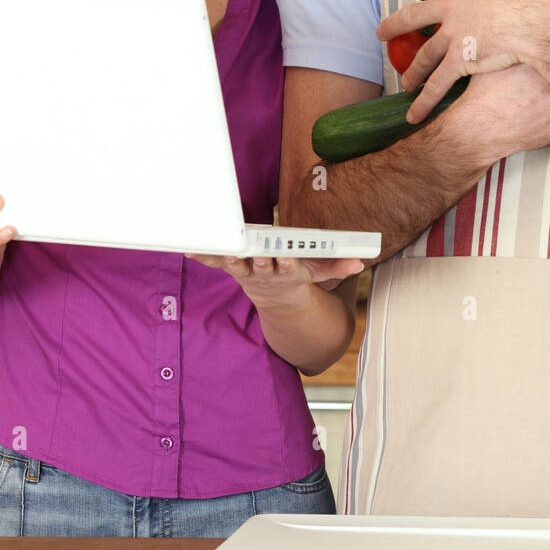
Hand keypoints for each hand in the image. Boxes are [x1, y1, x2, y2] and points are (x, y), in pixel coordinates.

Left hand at [185, 252, 362, 309]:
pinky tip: (190, 248)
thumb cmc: (300, 277)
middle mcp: (267, 275)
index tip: (286, 257)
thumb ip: (338, 266)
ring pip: (238, 267)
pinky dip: (204, 256)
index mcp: (289, 274)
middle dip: (259, 262)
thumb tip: (360, 262)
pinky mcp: (234, 268)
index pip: (289, 269)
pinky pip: (217, 261)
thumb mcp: (321, 273)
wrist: (279, 300)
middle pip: (262, 268)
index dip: (287, 264)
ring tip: (223, 253)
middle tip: (256, 255)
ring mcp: (248, 273)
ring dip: (229, 261)